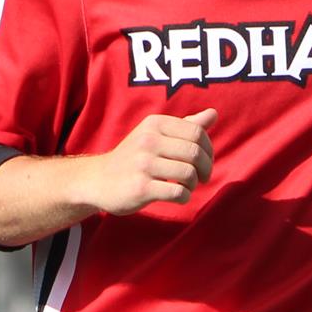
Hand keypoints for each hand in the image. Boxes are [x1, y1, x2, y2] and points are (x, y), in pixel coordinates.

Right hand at [90, 109, 217, 213]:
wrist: (98, 180)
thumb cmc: (134, 157)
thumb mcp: (155, 135)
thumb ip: (185, 126)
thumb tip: (214, 114)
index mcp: (155, 123)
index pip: (197, 132)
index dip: (208, 149)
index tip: (204, 161)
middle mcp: (148, 140)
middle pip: (195, 152)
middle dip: (206, 168)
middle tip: (201, 177)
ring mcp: (143, 164)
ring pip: (189, 173)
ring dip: (193, 184)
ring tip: (186, 186)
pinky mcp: (141, 187)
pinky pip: (178, 193)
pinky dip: (184, 197)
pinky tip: (178, 196)